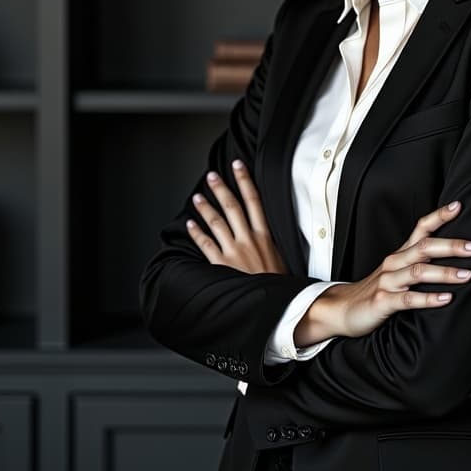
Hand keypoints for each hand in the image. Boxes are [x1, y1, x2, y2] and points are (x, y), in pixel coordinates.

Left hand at [185, 159, 287, 274]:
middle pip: (232, 207)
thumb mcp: (280, 256)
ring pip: (216, 223)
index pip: (254, 200)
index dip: (245, 181)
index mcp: (264, 235)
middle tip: (211, 175)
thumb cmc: (278, 283)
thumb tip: (264, 230)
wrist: (276, 305)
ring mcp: (234, 252)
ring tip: (197, 197)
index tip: (238, 166)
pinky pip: (206, 245)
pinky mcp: (222, 265)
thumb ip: (269, 242)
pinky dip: (197, 234)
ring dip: (205, 208)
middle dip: (221, 188)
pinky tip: (190, 225)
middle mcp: (248, 239)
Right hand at [298, 200, 470, 342]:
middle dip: (451, 245)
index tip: (459, 205)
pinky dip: (428, 298)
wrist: (342, 309)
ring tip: (468, 274)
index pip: (421, 228)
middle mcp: (395, 262)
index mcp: (401, 254)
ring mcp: (387, 281)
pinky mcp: (382, 302)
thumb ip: (422, 263)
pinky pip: (407, 299)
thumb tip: (456, 257)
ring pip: (418, 272)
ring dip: (445, 273)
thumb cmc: (379, 290)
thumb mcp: (399, 272)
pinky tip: (446, 299)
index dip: (439, 216)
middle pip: (424, 247)